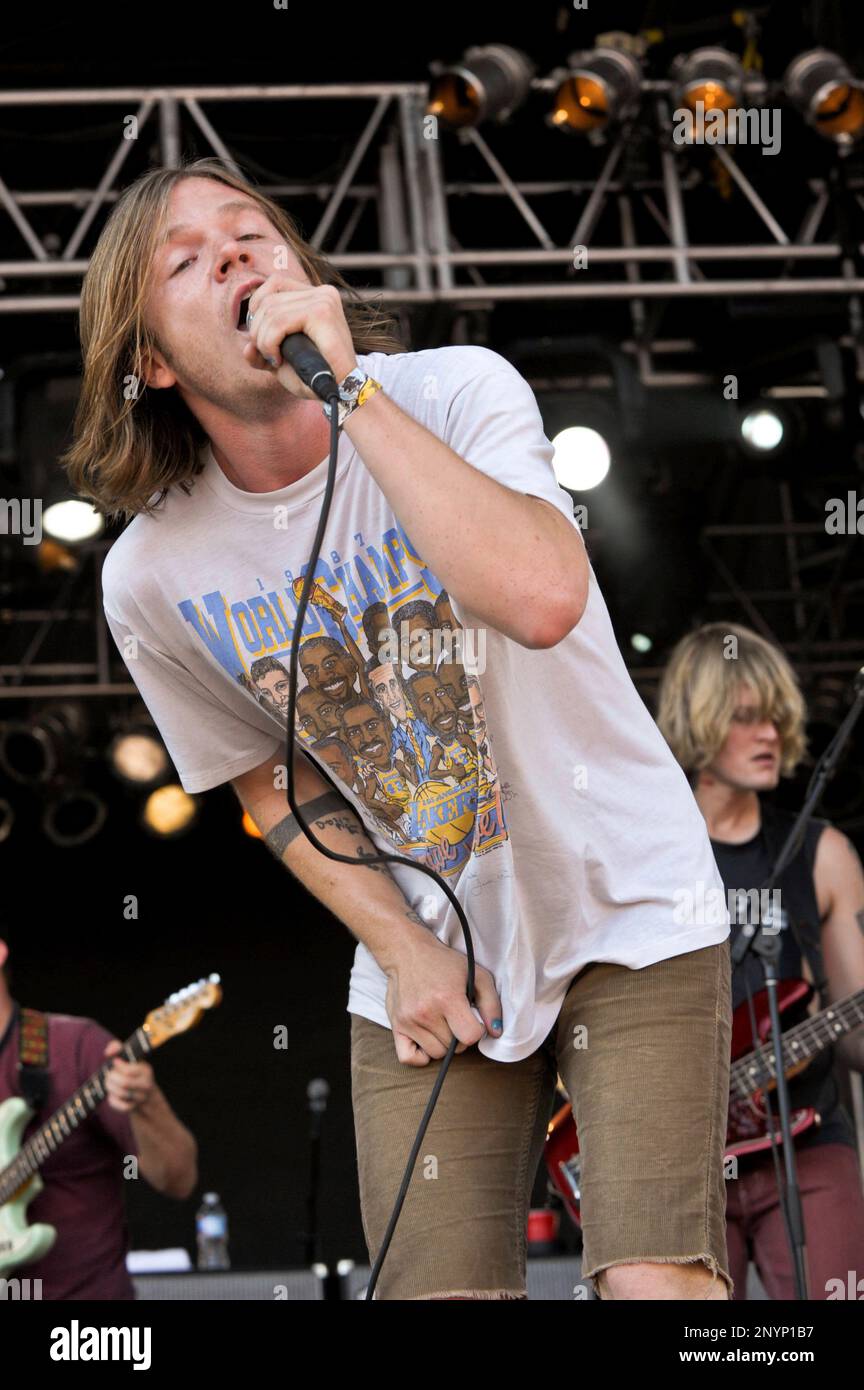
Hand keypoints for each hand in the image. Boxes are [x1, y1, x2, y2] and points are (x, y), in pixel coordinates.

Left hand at [103, 1039, 155, 1113]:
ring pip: (121, 1094)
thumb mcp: (128, 1057)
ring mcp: (141, 1097)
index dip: (118, 1067)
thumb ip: (117, 1047)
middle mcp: (146, 1084)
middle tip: (108, 1075)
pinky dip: (113, 1100)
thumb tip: (107, 1052)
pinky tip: (112, 1095)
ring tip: (109, 1084)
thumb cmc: (131, 1070)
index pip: (128, 1071)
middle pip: (124, 1083)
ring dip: (110, 1088)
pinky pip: (121, 1106)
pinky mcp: (134, 1107)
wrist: (144, 1093)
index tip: (114, 1063)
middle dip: (111, 1079)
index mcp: (146, 1070)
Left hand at [242, 274, 357, 396]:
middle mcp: (322, 293)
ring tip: (274, 359)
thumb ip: (261, 352)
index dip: (257, 308)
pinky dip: (270, 341)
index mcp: (316, 296)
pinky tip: (278, 358)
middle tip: (267, 355)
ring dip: (263, 340)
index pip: (274, 283)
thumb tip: (246, 348)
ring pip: (270, 311)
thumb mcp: (283, 363)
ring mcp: (324, 300)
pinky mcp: (322, 313)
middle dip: (256, 330)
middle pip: (268, 298)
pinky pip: (279, 322)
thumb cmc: (317, 378)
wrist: (343, 393)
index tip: (261, 338)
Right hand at [384, 931, 502, 1066]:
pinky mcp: (396, 1025)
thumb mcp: (476, 974)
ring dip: (443, 1043)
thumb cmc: (444, 963)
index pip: (470, 1036)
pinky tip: (427, 1040)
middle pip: (454, 1048)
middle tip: (456, 1018)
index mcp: (447, 998)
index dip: (476, 1030)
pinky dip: (420, 1055)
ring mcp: (408, 1020)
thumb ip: (491, 1004)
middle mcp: (426, 1012)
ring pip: (436, 1053)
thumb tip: (496, 1032)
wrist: (407, 952)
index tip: (472, 1019)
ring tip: (441, 1024)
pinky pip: (408, 1058)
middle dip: (459, 1036)